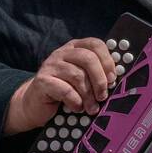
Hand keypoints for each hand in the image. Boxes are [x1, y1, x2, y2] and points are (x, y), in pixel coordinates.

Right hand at [3, 37, 117, 135]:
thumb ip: (95, 74)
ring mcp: (50, 65)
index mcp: (75, 48)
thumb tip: (116, 79)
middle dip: (100, 80)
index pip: (95, 44)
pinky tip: (76, 107)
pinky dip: (75, 102)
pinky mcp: (42, 80)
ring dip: (88, 95)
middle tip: (103, 96)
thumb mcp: (82, 79)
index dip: (107, 61)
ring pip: (78, 76)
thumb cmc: (65, 92)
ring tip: (91, 108)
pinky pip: (65, 90)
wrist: (35, 104)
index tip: (113, 78)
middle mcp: (62, 53)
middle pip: (88, 58)